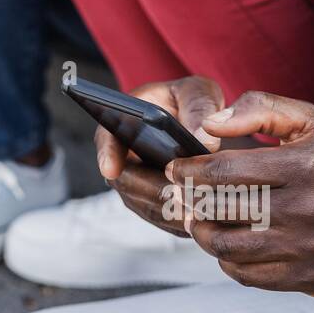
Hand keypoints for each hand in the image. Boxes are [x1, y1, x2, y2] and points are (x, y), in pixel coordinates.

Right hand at [97, 75, 226, 237]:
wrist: (196, 122)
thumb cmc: (190, 101)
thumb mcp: (196, 91)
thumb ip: (200, 108)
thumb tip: (207, 141)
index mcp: (120, 124)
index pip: (106, 141)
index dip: (107, 155)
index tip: (110, 169)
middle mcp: (121, 160)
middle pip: (129, 183)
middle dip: (157, 190)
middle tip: (186, 195)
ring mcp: (135, 187)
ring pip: (147, 206)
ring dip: (171, 210)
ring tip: (202, 208)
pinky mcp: (153, 207)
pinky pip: (163, 220)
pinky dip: (183, 221)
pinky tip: (207, 217)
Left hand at [166, 91, 313, 295]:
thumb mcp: (310, 121)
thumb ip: (259, 109)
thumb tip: (211, 123)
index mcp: (305, 166)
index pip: (227, 170)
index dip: (190, 170)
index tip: (175, 168)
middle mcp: (308, 209)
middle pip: (222, 209)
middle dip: (189, 200)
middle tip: (180, 193)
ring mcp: (308, 248)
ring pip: (228, 247)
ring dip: (201, 232)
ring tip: (196, 218)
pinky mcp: (308, 278)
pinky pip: (248, 276)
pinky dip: (225, 261)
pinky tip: (224, 243)